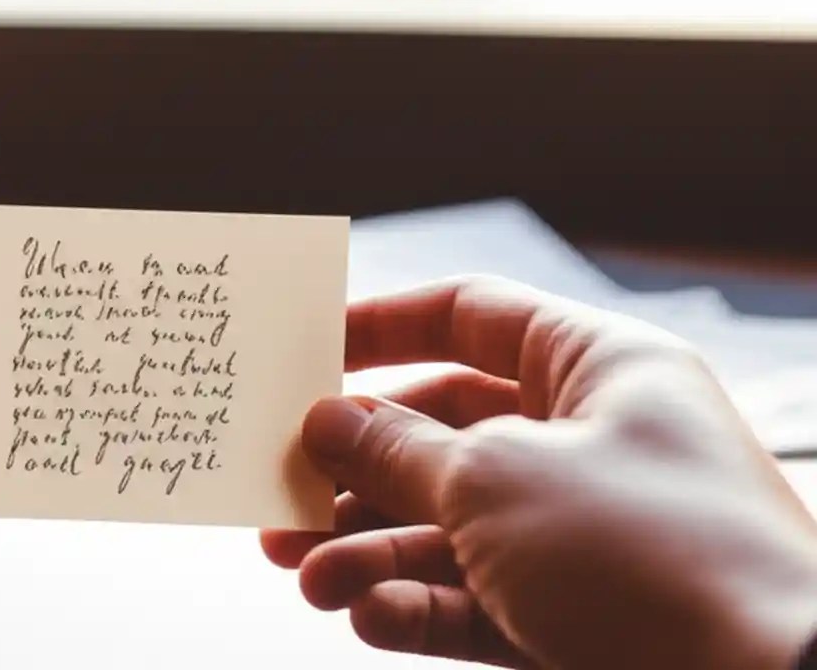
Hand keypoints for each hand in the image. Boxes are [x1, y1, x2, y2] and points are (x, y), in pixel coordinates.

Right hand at [262, 276, 816, 668]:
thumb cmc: (648, 552)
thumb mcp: (495, 478)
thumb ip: (398, 448)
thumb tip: (328, 420)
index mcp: (594, 369)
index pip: (471, 316)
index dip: (383, 325)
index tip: (306, 348)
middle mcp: (587, 442)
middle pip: (441, 431)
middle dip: (356, 466)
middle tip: (282, 488)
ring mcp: (579, 534)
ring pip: (446, 525)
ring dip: (369, 550)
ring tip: (303, 573)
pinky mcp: (572, 615)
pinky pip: (473, 598)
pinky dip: (415, 607)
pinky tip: (367, 615)